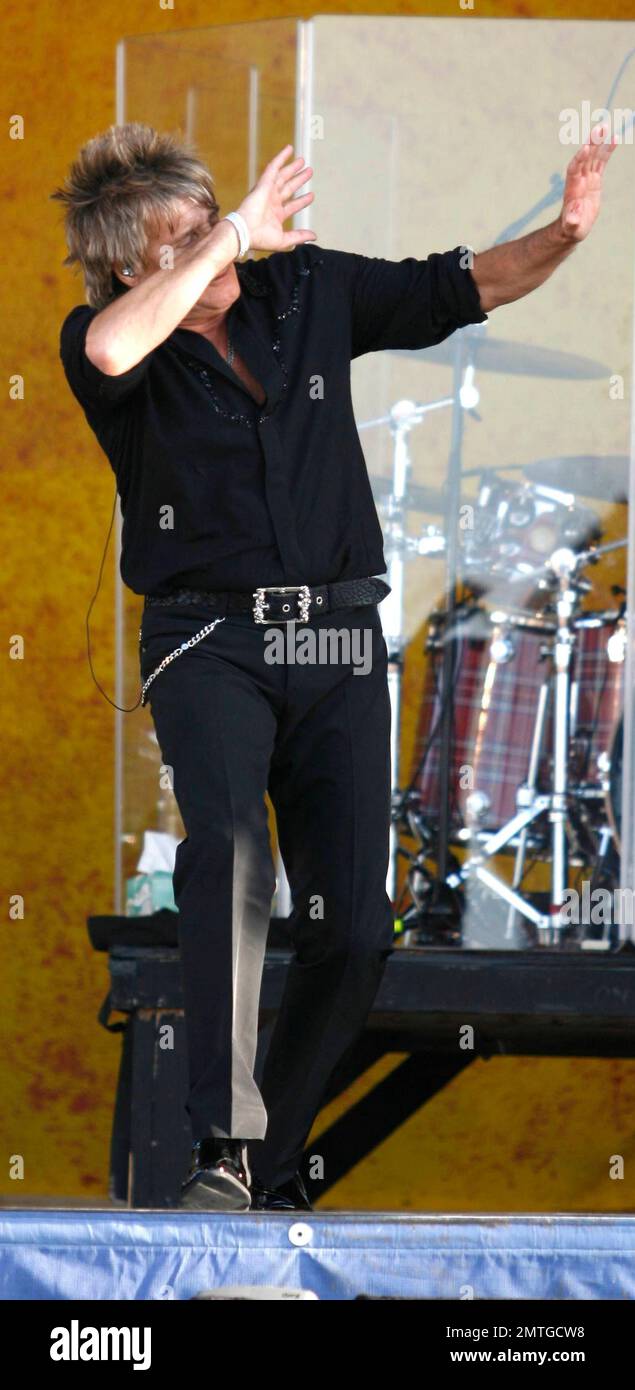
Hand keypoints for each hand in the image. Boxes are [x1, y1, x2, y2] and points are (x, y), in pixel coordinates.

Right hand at [237, 144, 315, 252]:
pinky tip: (289, 149)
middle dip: (299, 179)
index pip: (292, 205)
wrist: (245, 231)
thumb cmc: (260, 238)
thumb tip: (314, 236)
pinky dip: (281, 158)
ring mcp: (268, 192)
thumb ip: (299, 236)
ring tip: (302, 161)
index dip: (302, 201)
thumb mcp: (284, 240)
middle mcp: (272, 202)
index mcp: (277, 215)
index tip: (311, 196)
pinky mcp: (264, 184)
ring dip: (292, 168)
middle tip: (308, 171)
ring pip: (282, 176)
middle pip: (289, 187)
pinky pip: (273, 167)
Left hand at [559, 122, 616, 242]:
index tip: (585, 148)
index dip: (579, 159)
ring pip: (593, 156)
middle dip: (591, 144)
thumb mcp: (571, 227)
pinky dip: (607, 150)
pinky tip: (614, 138)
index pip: (574, 170)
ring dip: (598, 142)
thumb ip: (572, 221)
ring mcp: (587, 177)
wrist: (574, 226)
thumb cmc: (571, 228)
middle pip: (585, 158)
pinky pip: (601, 162)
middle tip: (598, 129)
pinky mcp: (595, 179)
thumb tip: (572, 218)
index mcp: (572, 188)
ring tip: (605, 127)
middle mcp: (579, 179)